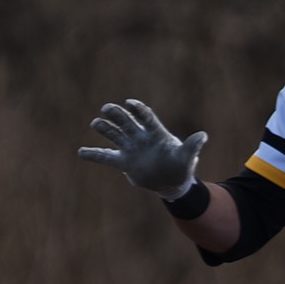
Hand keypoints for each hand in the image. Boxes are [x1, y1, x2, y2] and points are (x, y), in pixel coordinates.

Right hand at [79, 99, 206, 198]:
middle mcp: (141, 137)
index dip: (138, 109)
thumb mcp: (186, 157)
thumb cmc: (180, 166)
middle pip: (127, 122)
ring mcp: (131, 148)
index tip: (130, 102)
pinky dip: (94, 155)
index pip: (146, 117)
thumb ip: (192, 146)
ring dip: (105, 128)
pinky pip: (106, 157)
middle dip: (117, 115)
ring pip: (115, 135)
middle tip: (107, 108)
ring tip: (96, 122)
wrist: (171, 181)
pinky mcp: (124, 162)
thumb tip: (203, 136)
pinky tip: (81, 152)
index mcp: (156, 133)